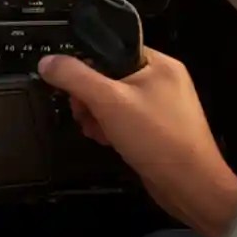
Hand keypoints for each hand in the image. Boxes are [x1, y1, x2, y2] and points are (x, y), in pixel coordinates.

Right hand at [38, 48, 236, 236]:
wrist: (190, 187)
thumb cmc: (156, 138)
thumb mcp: (108, 101)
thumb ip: (74, 77)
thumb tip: (46, 61)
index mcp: (158, 63)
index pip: (110, 49)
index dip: (86, 64)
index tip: (71, 85)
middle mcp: (161, 80)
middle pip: (108, 76)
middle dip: (88, 97)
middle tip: (84, 113)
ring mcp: (160, 106)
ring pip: (112, 99)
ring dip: (96, 115)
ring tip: (96, 130)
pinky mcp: (156, 128)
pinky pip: (123, 118)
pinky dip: (110, 127)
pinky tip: (107, 140)